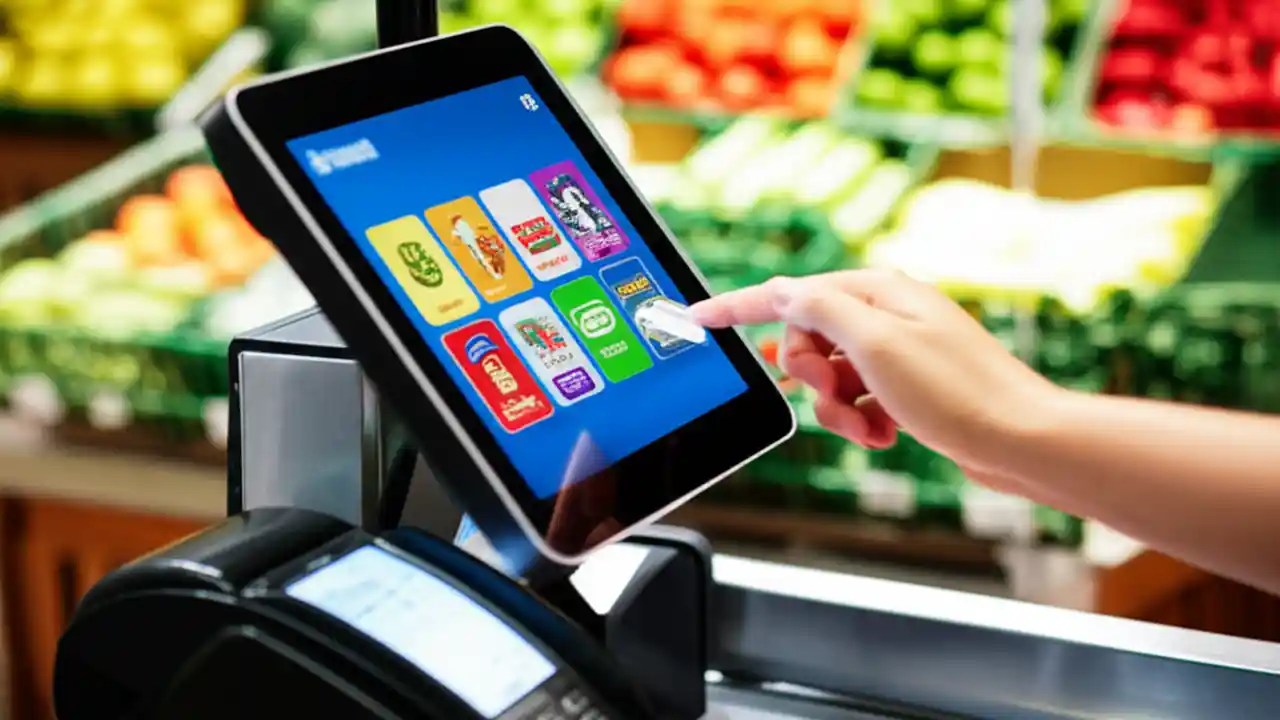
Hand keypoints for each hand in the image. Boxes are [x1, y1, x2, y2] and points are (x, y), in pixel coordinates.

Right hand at [692, 271, 1058, 474]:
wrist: (1020, 439)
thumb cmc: (957, 392)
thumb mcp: (876, 343)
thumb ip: (821, 310)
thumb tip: (783, 292)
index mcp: (877, 292)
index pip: (790, 294)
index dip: (740, 308)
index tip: (698, 319)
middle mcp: (886, 314)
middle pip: (807, 340)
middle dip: (809, 377)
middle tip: (836, 396)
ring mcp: (897, 351)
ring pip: (829, 378)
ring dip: (837, 409)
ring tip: (870, 427)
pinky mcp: (906, 386)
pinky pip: (856, 400)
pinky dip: (861, 421)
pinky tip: (886, 434)